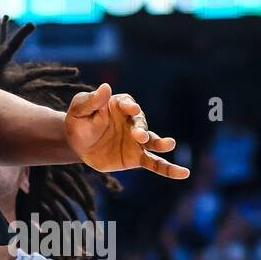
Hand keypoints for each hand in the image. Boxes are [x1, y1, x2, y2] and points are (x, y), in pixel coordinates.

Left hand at [65, 83, 188, 178]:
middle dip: (141, 129)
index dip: (129, 106)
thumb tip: (105, 87)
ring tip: (169, 144)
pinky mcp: (137, 157)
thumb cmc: (78, 122)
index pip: (128, 103)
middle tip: (138, 135)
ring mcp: (136, 140)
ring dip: (160, 143)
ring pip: (153, 142)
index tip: (131, 109)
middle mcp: (132, 122)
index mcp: (119, 106)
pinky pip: (155, 164)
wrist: (77, 145)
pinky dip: (169, 169)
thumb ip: (91, 100)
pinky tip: (183, 173)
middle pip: (141, 123)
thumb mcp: (78, 109)